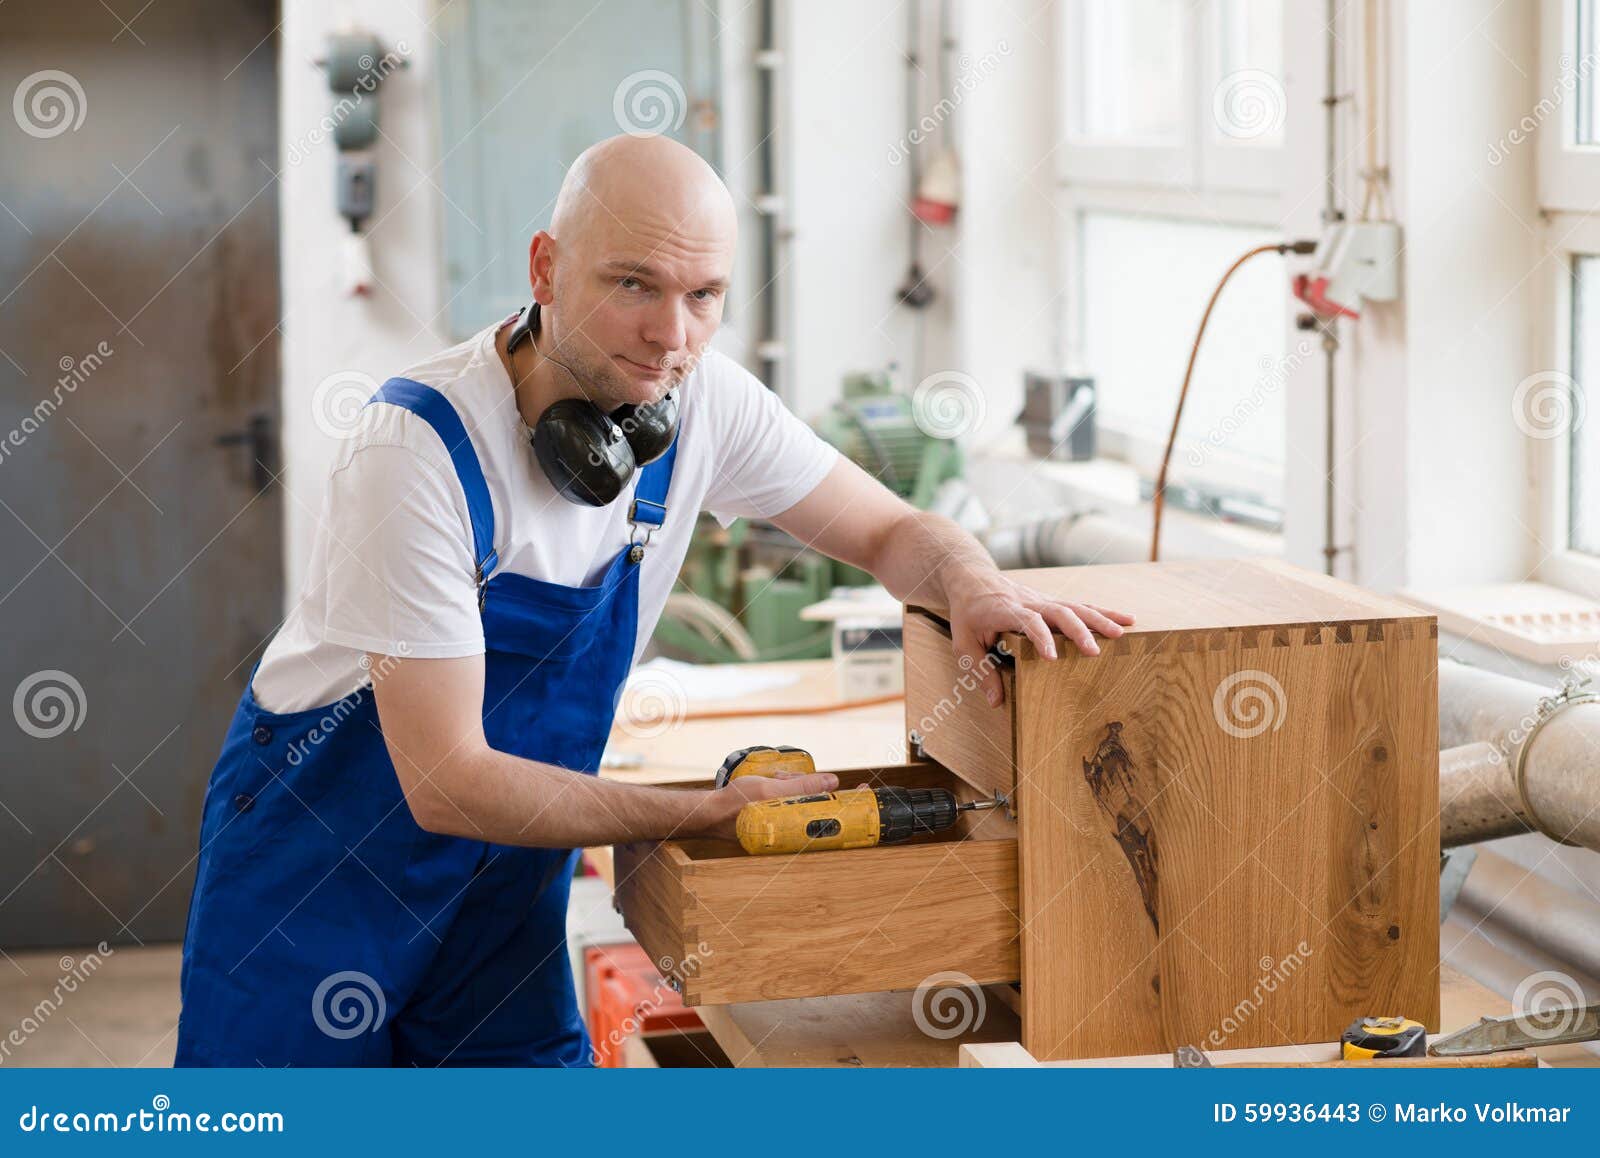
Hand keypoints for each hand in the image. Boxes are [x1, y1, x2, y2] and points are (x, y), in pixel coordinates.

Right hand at [687, 770, 839, 841]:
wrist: (709, 814)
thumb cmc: (735, 804)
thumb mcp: (769, 788)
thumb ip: (802, 786)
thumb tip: (833, 783)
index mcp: (794, 832)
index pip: (832, 821)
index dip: (851, 806)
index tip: (865, 793)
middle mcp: (793, 834)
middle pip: (823, 813)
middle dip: (824, 792)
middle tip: (838, 781)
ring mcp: (786, 830)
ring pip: (807, 807)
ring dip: (800, 789)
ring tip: (781, 777)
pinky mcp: (780, 824)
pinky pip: (793, 807)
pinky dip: (789, 792)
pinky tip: (776, 781)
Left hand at [948, 579, 1135, 706]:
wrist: (972, 577)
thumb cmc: (967, 612)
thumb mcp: (963, 642)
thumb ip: (980, 670)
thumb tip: (996, 701)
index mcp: (1004, 610)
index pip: (1027, 621)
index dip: (1040, 637)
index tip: (1052, 658)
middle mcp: (1027, 602)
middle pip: (1057, 611)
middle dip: (1078, 631)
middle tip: (1095, 652)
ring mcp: (1041, 599)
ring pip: (1074, 606)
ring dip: (1099, 619)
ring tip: (1123, 633)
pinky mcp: (1051, 601)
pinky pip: (1079, 605)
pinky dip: (1103, 612)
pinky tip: (1126, 619)